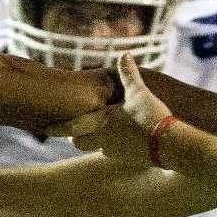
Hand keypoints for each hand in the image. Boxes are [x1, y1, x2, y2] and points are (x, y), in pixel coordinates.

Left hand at [56, 54, 170, 165]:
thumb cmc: (151, 117)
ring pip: (96, 149)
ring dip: (97, 141)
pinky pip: (115, 154)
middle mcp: (103, 141)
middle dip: (78, 135)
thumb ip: (129, 74)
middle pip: (78, 143)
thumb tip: (124, 54)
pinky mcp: (129, 161)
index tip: (46, 126)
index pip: (71, 128)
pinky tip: (127, 139)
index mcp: (101, 122)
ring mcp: (115, 153)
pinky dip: (116, 147)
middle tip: (81, 125)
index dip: (58, 127)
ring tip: (106, 130)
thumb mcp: (140, 92)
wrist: (170, 145)